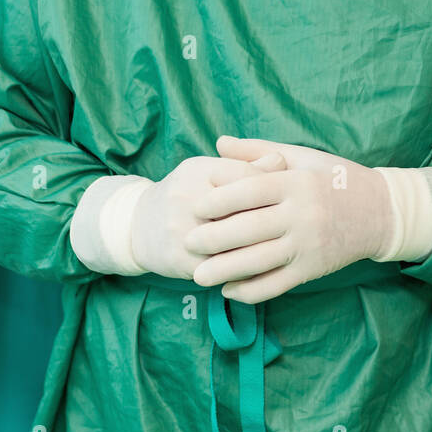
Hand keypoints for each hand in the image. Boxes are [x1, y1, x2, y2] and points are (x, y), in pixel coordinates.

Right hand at [131, 152, 285, 280]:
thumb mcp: (208, 171)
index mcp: (198, 171)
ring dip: (262, 248)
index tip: (288, 197)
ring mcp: (183, 231)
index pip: (246, 176)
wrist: (137, 225)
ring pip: (234, 243)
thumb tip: (282, 161)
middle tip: (294, 226)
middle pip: (242, 210)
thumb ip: (244, 165)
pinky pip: (222, 268)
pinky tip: (264, 268)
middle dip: (271, 220)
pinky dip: (245, 270)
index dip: (272, 187)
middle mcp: (188, 198)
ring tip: (284, 248)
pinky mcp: (182, 261)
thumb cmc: (185, 193)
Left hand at [187, 136, 398, 301]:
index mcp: (297, 183)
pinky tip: (229, 289)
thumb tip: (219, 143)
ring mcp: (308, 245)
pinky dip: (251, 290)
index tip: (196, 207)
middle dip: (215, 238)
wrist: (380, 212)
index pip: (252, 190)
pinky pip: (277, 284)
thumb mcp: (301, 156)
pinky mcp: (313, 269)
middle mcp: (302, 214)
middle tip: (188, 242)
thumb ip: (258, 151)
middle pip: (250, 228)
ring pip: (260, 261)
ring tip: (198, 276)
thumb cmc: (335, 178)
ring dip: (226, 271)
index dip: (220, 199)